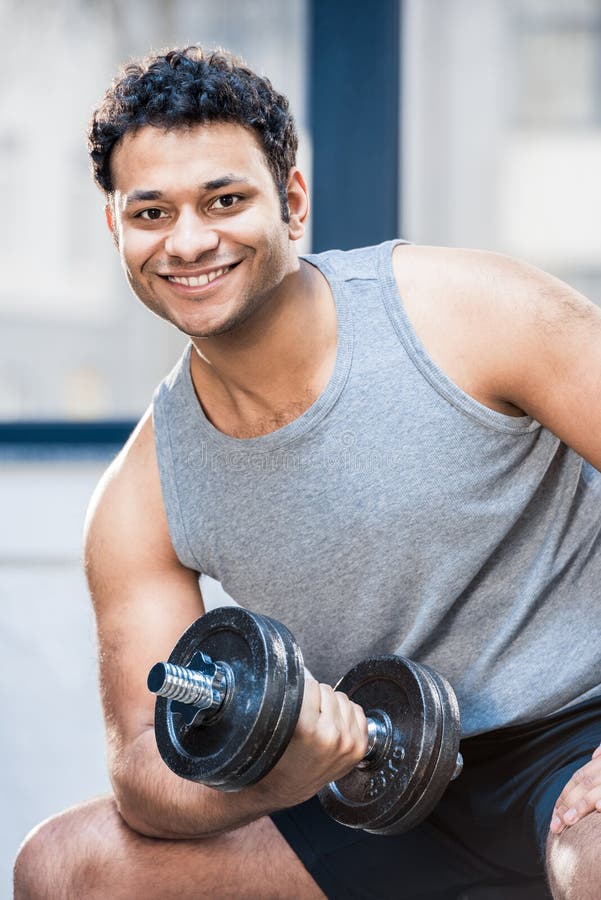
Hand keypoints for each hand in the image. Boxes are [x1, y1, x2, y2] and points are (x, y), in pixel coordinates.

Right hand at [258, 675, 368, 808]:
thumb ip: (292, 697)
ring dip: (331, 704)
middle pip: (327, 690)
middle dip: (315, 698)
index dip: (300, 691)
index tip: (295, 703)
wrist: (288, 787)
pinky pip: (357, 710)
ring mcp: (347, 742)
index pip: (310, 685)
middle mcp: (330, 736)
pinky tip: (333, 725)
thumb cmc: (278, 756)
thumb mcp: (278, 725)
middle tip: (306, 714)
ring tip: (318, 720)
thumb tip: (303, 670)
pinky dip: (345, 713)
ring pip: (342, 698)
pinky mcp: (359, 747)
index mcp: (306, 728)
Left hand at [549, 745, 600, 834]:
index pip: (578, 779)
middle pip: (583, 785)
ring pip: (595, 790)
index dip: (565, 796)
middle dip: (566, 805)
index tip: (554, 815)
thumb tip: (594, 755)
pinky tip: (598, 809)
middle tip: (555, 826)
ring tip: (568, 821)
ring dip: (581, 806)